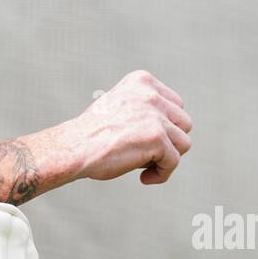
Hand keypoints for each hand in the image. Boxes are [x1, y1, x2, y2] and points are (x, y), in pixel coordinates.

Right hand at [63, 70, 192, 184]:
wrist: (73, 148)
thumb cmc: (92, 133)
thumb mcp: (121, 106)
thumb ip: (146, 109)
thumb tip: (174, 130)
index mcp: (142, 80)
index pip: (175, 104)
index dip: (166, 126)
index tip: (148, 139)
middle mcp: (151, 94)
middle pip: (184, 123)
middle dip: (170, 141)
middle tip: (148, 153)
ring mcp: (155, 115)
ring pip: (183, 143)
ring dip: (167, 158)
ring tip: (145, 166)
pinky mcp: (157, 138)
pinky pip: (173, 162)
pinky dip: (161, 174)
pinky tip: (144, 178)